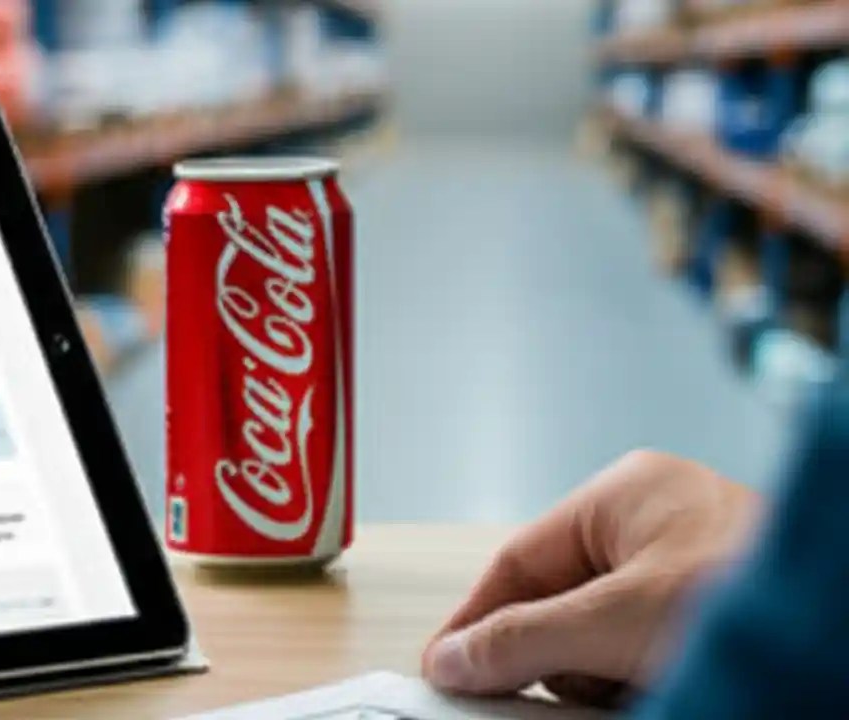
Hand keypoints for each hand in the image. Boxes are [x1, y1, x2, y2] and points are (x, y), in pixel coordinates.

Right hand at [420, 450, 761, 704]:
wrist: (843, 625)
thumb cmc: (759, 591)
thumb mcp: (619, 620)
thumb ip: (525, 638)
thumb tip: (457, 657)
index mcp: (625, 496)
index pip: (518, 559)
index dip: (475, 617)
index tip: (444, 665)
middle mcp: (654, 527)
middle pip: (554, 602)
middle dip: (550, 654)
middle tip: (537, 695)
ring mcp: (686, 574)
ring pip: (595, 637)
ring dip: (597, 677)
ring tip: (628, 689)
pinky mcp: (708, 619)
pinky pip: (638, 654)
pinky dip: (631, 683)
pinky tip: (650, 690)